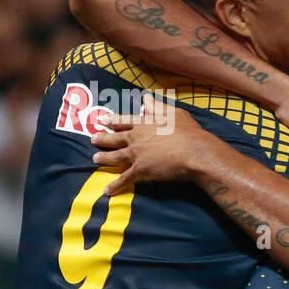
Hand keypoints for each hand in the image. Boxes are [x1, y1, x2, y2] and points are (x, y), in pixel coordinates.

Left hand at [93, 96, 220, 194]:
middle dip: (102, 139)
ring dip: (104, 158)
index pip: (124, 121)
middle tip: (93, 139)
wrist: (195, 152)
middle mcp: (136, 138)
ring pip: (115, 157)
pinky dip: (115, 185)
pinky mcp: (140, 170)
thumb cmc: (189, 132)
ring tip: (96, 159)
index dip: (112, 120)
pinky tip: (107, 190)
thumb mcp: (175, 113)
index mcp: (144, 124)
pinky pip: (124, 179)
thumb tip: (145, 98)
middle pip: (114, 138)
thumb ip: (158, 106)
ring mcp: (136, 155)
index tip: (102, 120)